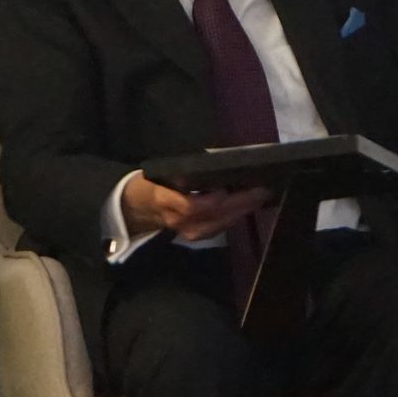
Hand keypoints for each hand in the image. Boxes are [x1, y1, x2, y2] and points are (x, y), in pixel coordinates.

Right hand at [120, 176, 271, 242]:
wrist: (135, 209)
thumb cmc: (150, 183)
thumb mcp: (159, 172)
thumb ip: (183, 170)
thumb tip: (215, 160)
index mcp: (166, 201)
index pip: (192, 206)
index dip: (211, 199)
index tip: (228, 185)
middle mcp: (179, 220)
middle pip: (214, 216)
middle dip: (241, 203)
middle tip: (262, 188)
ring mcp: (188, 231)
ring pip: (221, 224)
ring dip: (242, 210)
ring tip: (261, 195)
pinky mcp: (196, 236)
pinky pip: (220, 228)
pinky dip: (235, 216)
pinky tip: (248, 205)